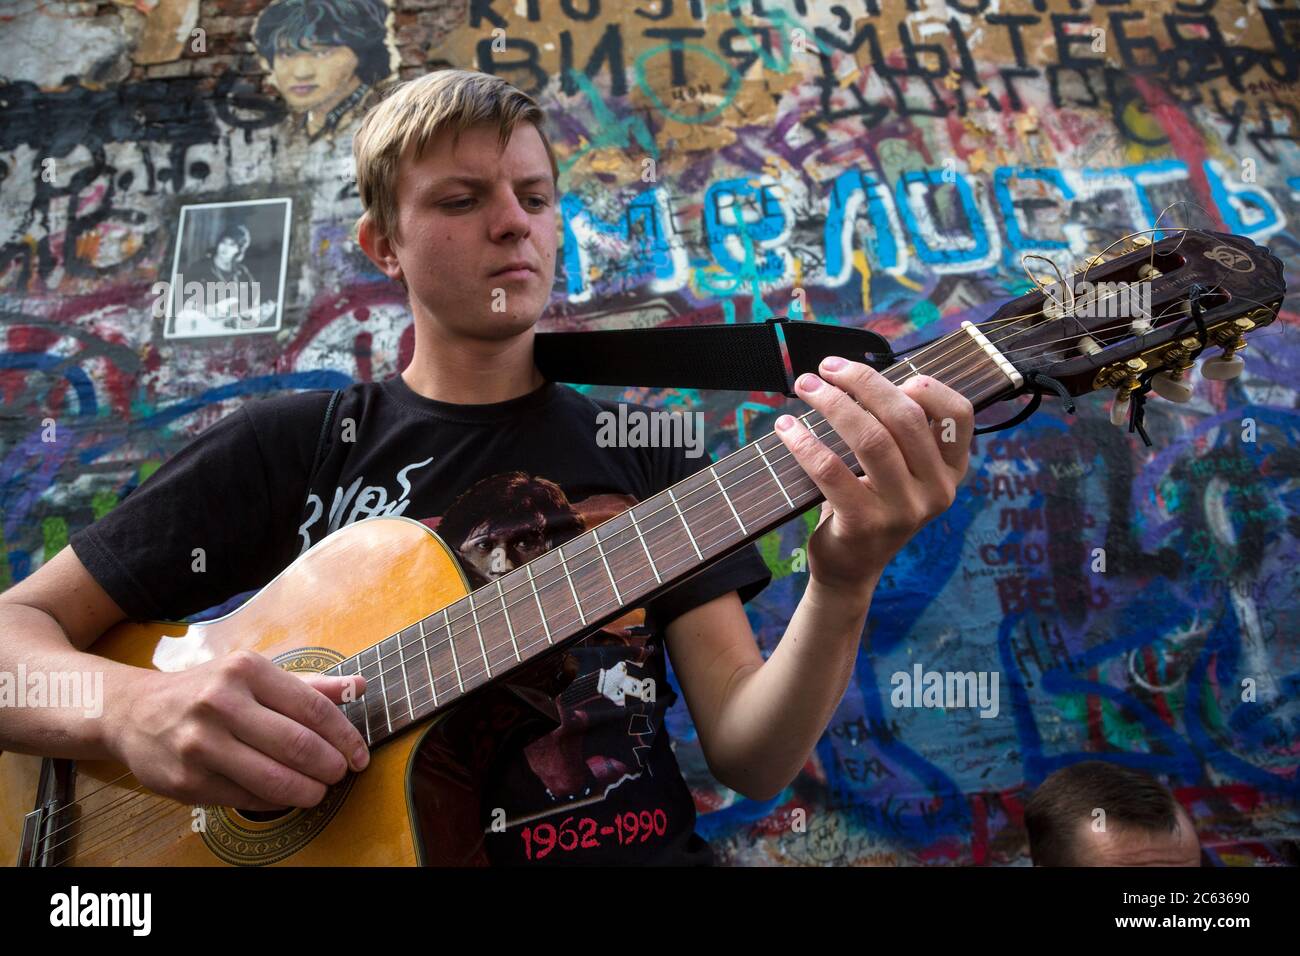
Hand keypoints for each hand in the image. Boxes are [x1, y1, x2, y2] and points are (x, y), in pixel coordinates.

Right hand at [105, 650, 369, 809]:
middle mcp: (221, 703)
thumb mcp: (254, 674)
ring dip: (308, 791)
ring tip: (318, 790)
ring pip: (274, 779)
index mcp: (245, 670)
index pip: (312, 707)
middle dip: (331, 766)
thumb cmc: (206, 691)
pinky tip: (285, 796)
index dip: (345, 736)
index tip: (359, 754)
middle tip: (340, 774)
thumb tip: (359, 686)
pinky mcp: (187, 780)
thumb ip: (308, 685)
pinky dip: (275, 802)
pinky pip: (247, 798)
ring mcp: (201, 744)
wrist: (134, 712)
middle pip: (298, 745)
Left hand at [773, 356, 973, 604]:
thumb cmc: (870, 504)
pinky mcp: (865, 524)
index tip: (893, 373)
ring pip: (870, 438)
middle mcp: (936, 490)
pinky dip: (804, 442)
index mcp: (950, 471)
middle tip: (826, 368)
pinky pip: (831, 470)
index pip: (960, 415)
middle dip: (863, 382)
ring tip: (805, 387)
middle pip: (905, 417)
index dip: (929, 385)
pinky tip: (786, 427)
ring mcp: (903, 510)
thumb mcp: (898, 471)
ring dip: (831, 404)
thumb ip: (896, 431)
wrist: (851, 568)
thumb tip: (860, 375)